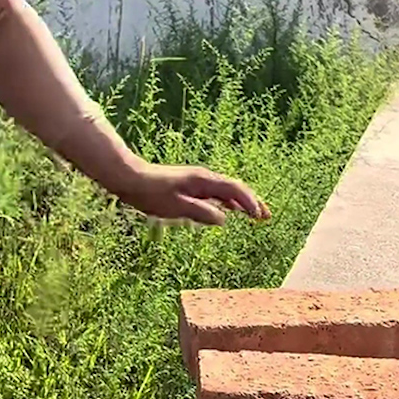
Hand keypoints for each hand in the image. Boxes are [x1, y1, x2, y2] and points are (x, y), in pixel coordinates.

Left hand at [112, 161, 269, 225]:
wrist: (132, 179)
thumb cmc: (153, 194)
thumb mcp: (177, 207)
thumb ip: (202, 213)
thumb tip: (224, 219)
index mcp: (204, 181)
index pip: (235, 191)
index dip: (250, 203)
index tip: (260, 217)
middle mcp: (205, 178)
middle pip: (236, 188)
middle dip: (252, 201)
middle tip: (266, 216)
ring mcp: (199, 181)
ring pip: (227, 191)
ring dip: (242, 202)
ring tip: (254, 215)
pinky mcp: (191, 186)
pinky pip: (216, 193)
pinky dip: (228, 202)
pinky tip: (229, 210)